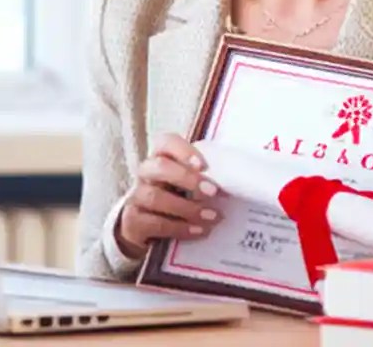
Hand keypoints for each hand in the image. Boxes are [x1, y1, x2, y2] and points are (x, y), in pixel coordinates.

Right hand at [116, 133, 222, 258]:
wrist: (145, 229)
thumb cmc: (174, 200)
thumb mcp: (187, 186)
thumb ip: (204, 178)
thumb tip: (238, 181)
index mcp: (161, 159)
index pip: (166, 142)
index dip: (183, 150)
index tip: (203, 165)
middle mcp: (146, 175)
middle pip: (159, 167)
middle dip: (186, 178)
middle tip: (212, 191)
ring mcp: (137, 198)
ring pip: (155, 197)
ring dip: (187, 208)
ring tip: (212, 217)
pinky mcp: (134, 222)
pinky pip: (155, 223)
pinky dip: (180, 228)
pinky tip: (199, 231)